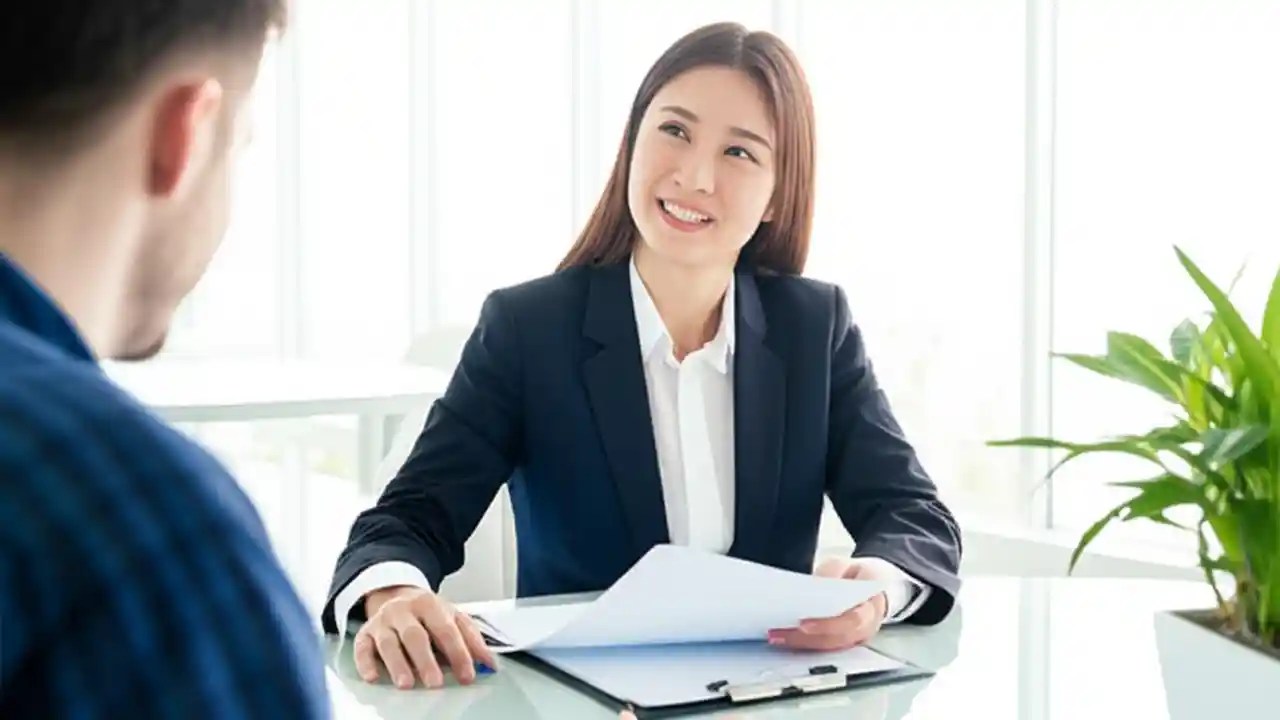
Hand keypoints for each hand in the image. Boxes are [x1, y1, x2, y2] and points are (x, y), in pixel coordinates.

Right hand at [353, 585, 497, 689]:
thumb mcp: (453, 617)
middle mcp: (403, 611)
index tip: (467, 674)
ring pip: (388, 643)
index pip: (446, 630)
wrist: (396, 595)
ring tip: (407, 684)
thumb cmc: (428, 613)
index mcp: (429, 604)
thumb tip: (489, 662)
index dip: (458, 653)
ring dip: (397, 664)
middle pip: (415, 635)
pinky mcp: (365, 633)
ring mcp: (382, 621)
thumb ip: (471, 639)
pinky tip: (373, 677)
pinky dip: (366, 663)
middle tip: (435, 682)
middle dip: (425, 660)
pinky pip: (362, 647)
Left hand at [766, 557, 889, 650]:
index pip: (851, 620)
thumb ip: (831, 575)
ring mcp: (856, 639)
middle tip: (779, 633)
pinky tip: (784, 639)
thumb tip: (812, 586)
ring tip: (775, 637)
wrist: (878, 586)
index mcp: (872, 606)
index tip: (803, 624)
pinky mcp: (844, 642)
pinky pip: (824, 647)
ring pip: (828, 647)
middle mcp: (867, 628)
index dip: (826, 625)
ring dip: (800, 644)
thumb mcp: (846, 565)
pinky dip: (803, 644)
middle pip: (835, 639)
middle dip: (804, 638)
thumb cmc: (861, 575)